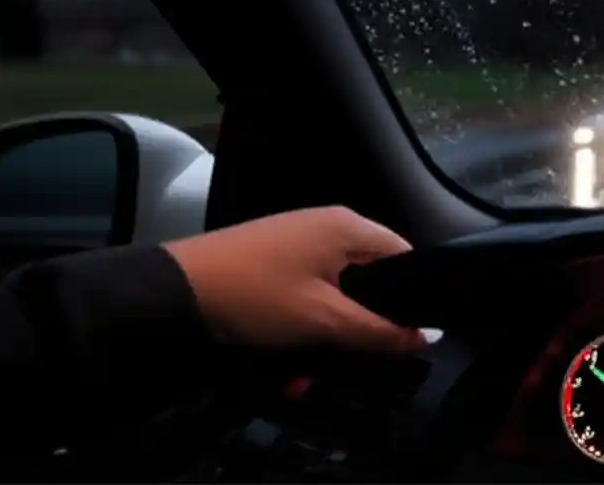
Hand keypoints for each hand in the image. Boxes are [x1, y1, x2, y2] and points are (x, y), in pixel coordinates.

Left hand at [163, 206, 424, 352]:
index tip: (406, 338)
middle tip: (349, 367)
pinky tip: (286, 364)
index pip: (405, 256)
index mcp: (348, 227)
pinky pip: (307, 296)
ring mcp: (298, 242)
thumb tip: (427, 336)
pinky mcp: (274, 261)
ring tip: (304, 376)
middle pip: (370, 281)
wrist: (176, 292)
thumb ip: (379, 332)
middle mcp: (328, 227)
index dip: (413, 298)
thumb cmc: (259, 296)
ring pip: (336, 297)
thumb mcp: (325, 321)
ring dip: (326, 339)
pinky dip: (303, 328)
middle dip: (360, 330)